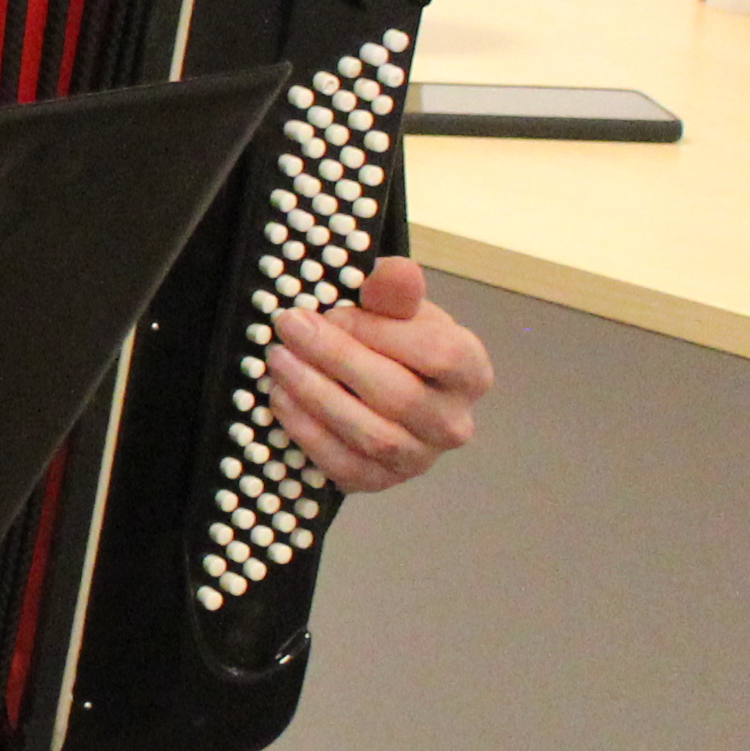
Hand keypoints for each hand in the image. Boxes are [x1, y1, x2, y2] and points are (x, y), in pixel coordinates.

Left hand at [267, 255, 491, 494]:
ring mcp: (418, 459)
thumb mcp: (396, 308)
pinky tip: (280, 398)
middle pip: (398, 396)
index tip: (333, 312)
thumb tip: (395, 270)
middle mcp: (453, 423)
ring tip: (279, 362)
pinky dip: (306, 432)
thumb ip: (395, 291)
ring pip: (371, 435)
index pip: (437, 354)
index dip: (379, 332)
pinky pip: (343, 465)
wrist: (376, 382)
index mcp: (470, 372)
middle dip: (334, 358)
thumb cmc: (392, 341)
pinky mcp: (379, 481)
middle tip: (289, 328)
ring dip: (315, 396)